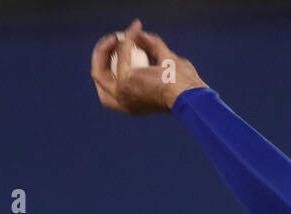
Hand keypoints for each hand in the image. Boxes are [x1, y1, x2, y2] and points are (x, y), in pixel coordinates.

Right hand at [91, 19, 206, 115]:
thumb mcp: (168, 61)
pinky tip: (132, 32)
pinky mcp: (125, 85)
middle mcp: (126, 104)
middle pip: (100, 80)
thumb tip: (140, 33)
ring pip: (99, 71)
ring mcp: (123, 96)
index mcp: (136, 103)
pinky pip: (119, 58)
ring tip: (116, 36)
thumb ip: (154, 46)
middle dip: (100, 57)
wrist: (190, 94)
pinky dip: (124, 42)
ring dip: (103, 50)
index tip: (121, 46)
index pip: (112, 85)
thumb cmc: (186, 84)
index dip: (111, 63)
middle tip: (112, 40)